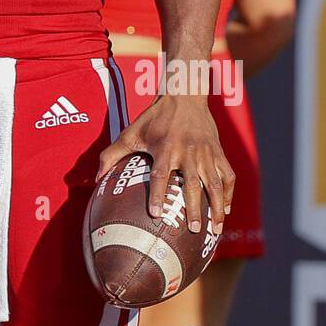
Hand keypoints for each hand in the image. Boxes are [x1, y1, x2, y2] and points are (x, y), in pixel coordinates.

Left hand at [98, 94, 233, 234]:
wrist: (184, 95)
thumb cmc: (154, 118)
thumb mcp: (130, 133)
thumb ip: (111, 155)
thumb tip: (97, 179)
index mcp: (164, 147)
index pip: (160, 175)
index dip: (157, 195)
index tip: (156, 214)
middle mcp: (187, 151)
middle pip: (192, 184)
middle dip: (194, 208)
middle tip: (193, 229)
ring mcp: (206, 152)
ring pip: (214, 183)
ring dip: (216, 207)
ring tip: (215, 229)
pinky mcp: (218, 152)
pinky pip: (228, 176)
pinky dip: (228, 194)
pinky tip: (224, 210)